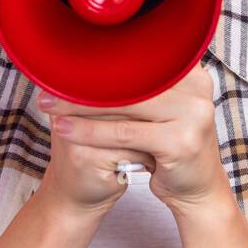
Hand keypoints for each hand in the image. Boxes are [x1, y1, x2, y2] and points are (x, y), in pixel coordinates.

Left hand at [36, 62, 230, 213]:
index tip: (66, 64)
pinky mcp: (181, 141)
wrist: (198, 190)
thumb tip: (87, 61)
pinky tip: (66, 130)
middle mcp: (197, 87)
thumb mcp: (159, 108)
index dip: (101, 59)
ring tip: (49, 107)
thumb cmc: (171, 145)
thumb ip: (138, 85)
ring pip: (124, 105)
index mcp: (190, 70)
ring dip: (80, 107)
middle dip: (85, 83)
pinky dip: (91, 131)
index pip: (138, 57)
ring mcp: (193, 114)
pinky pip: (125, 133)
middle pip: (130, 79)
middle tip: (49, 84)